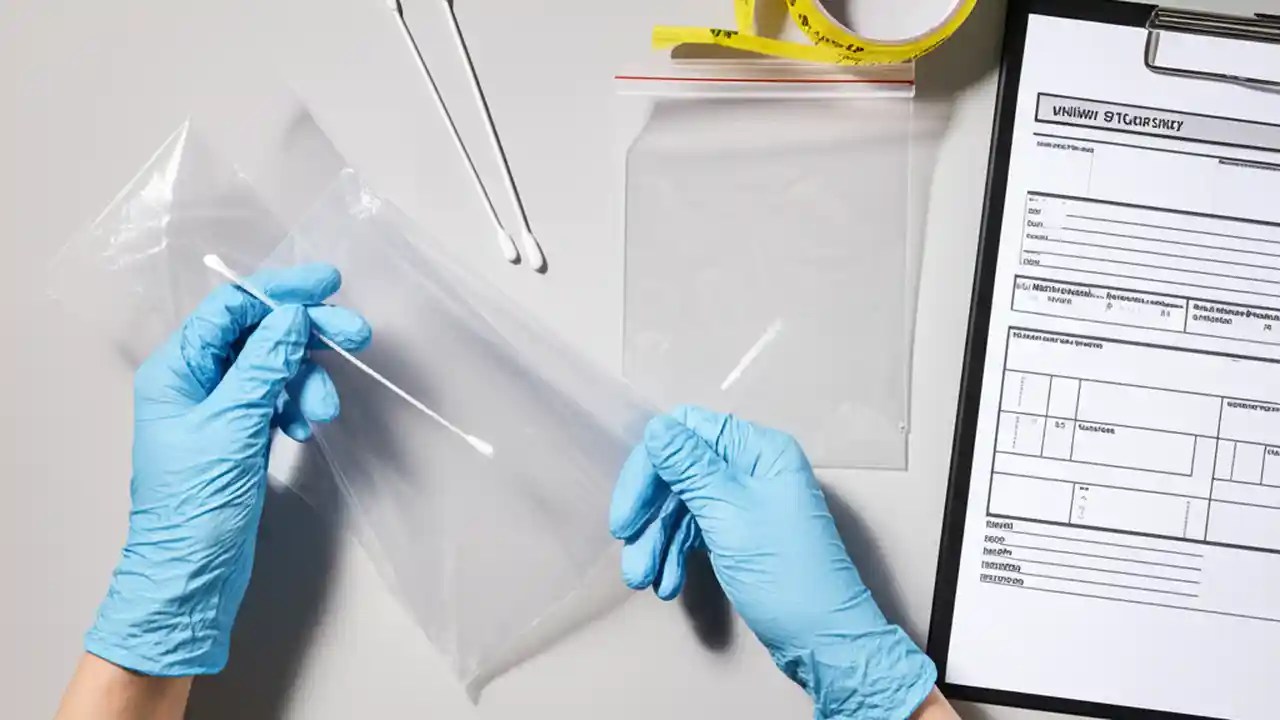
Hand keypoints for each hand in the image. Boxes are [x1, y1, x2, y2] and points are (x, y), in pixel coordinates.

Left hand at [85, 264, 370, 676]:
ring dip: (307, 381)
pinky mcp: (242, 434)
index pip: (231, 310)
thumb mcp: (232, 425)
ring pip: (276, 368)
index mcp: (176, 370)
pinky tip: (303, 429)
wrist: (192, 576)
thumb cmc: (195, 506)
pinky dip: (297, 407)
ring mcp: (221, 408)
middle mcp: (196, 381)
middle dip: (308, 335)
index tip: (327, 284)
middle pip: (260, 335)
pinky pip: (278, 400)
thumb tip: (291, 316)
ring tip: (322, 411)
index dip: (280, 291)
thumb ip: (263, 365)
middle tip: (357, 335)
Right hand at [610, 407, 935, 718]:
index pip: (688, 431)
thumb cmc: (783, 572)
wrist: (822, 639)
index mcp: (759, 450)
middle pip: (680, 471)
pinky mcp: (740, 533)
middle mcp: (753, 467)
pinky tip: (666, 583)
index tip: (629, 510)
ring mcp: (746, 501)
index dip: (651, 466)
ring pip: (684, 506)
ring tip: (643, 580)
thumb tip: (657, 427)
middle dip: (651, 513)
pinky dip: (676, 554)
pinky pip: (697, 530)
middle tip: (628, 546)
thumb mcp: (728, 514)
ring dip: (658, 540)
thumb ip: (689, 468)